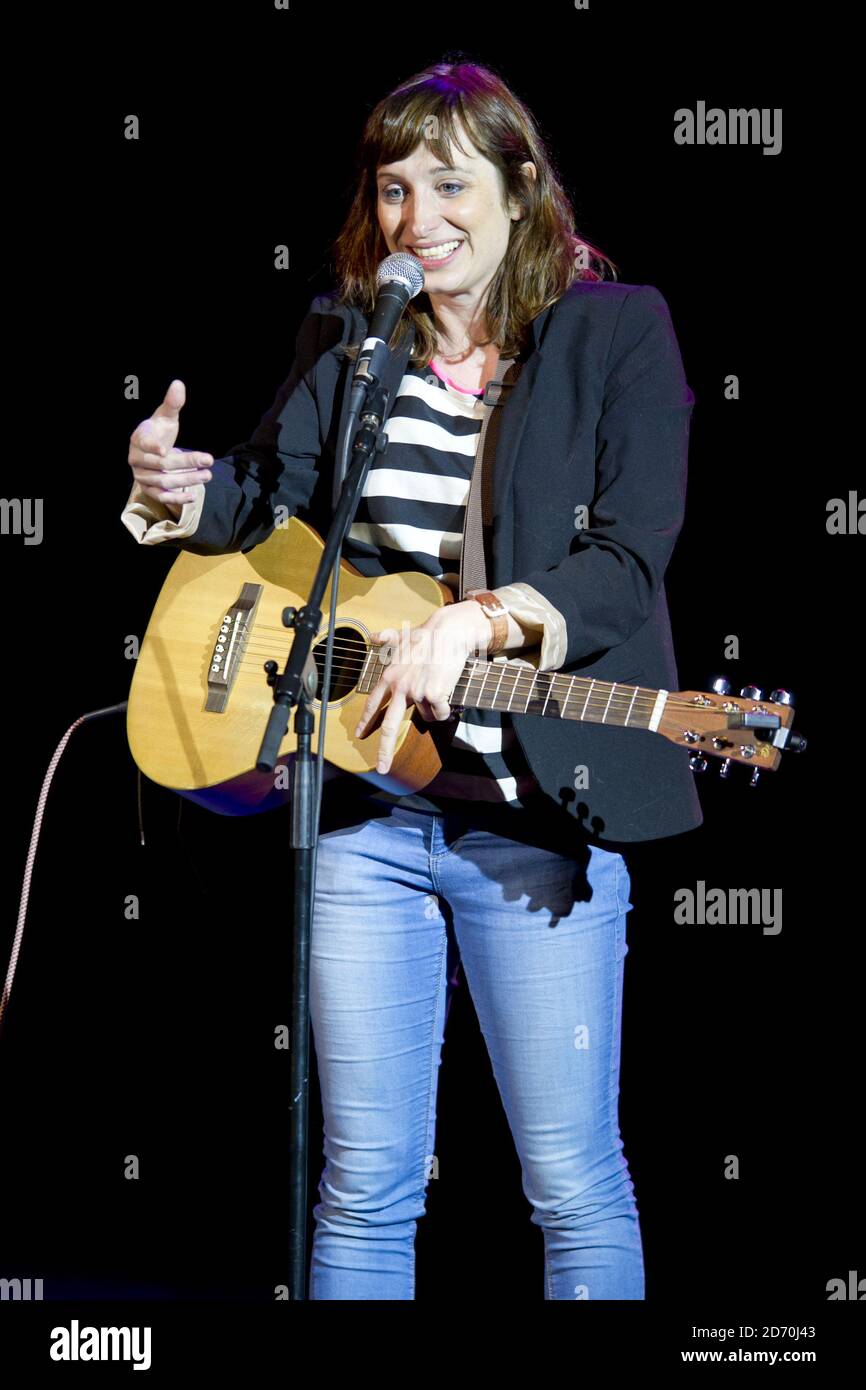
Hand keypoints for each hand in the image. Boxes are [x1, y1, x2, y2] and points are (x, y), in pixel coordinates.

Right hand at [128, 379, 213, 513]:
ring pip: (163, 482)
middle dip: (186, 463)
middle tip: (208, 460)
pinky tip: (193, 495)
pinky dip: (176, 498)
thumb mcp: (166, 417)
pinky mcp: (149, 489)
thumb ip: (172, 403)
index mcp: (138, 438)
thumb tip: (178, 384)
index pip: (144, 443)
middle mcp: (136, 459)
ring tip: (207, 475)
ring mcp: (141, 476)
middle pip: (161, 464)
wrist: (151, 451)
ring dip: (186, 480)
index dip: (152, 447)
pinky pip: (161, 496)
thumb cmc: (158, 432)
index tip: (165, 450)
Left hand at [354, 603, 493, 773]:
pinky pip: (440, 713)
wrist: (447, 634)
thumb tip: (373, 635)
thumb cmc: (426, 636)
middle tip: (382, 768)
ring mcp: (416, 692)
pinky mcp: (433, 695)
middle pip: (389, 726)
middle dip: (384, 750)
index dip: (365, 722)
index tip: (359, 735)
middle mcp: (399, 687)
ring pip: (426, 715)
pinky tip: (446, 690)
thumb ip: (385, 639)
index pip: (373, 704)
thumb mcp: (400, 637)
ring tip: (437, 684)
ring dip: (433, 707)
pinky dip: (446, 708)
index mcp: (389, 677)